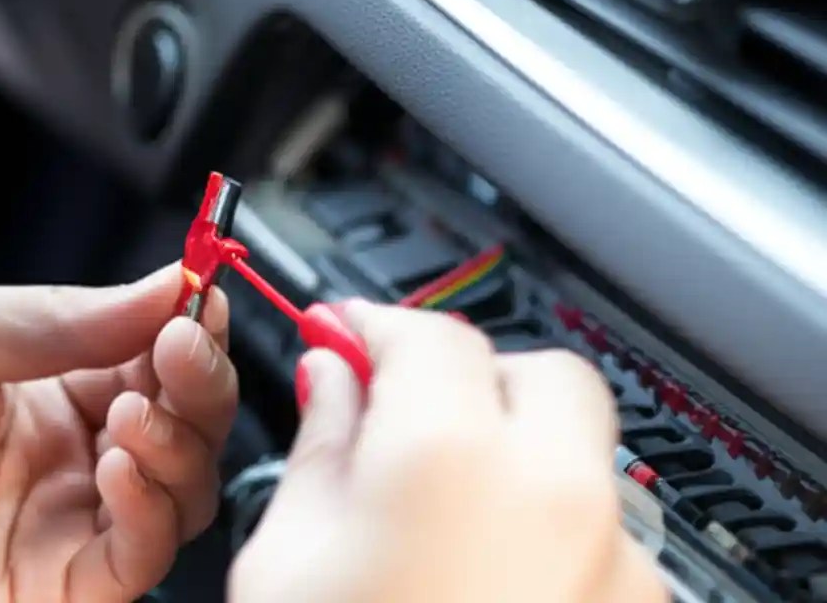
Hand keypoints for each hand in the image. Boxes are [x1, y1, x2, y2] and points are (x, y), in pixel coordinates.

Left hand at [0, 264, 236, 602]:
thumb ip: (66, 319)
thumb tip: (167, 284)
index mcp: (49, 389)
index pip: (152, 359)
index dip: (187, 330)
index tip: (199, 297)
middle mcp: (67, 459)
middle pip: (183, 428)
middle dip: (199, 385)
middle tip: (180, 350)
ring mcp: (62, 526)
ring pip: (178, 494)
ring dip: (180, 446)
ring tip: (135, 409)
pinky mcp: (50, 590)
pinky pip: (135, 557)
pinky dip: (148, 510)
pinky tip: (118, 462)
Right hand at [229, 301, 666, 602]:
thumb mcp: (286, 561)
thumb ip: (320, 449)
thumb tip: (332, 384)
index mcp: (451, 460)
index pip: (427, 335)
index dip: (373, 326)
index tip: (344, 335)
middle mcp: (559, 498)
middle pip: (541, 376)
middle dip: (473, 379)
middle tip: (405, 417)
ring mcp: (616, 564)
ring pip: (580, 460)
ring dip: (515, 462)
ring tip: (442, 522)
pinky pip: (603, 538)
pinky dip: (550, 536)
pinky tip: (489, 580)